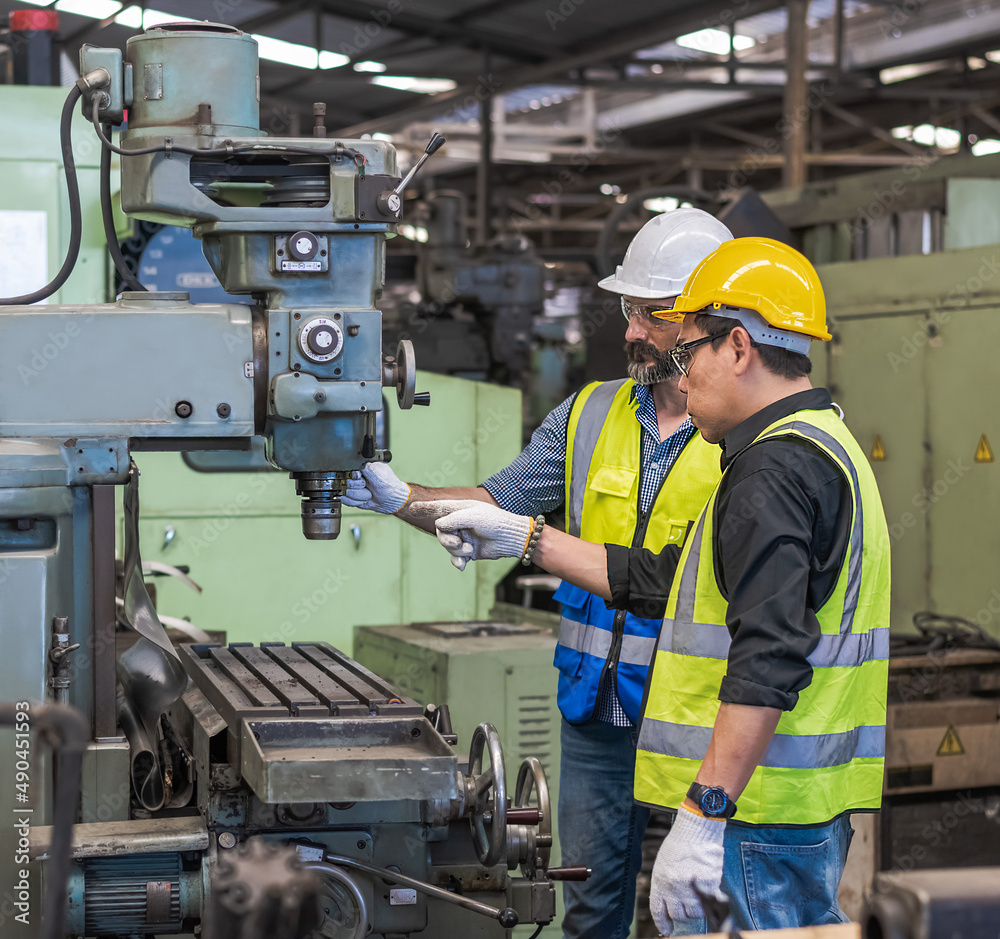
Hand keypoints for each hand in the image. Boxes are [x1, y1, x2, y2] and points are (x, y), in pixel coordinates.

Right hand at [341, 463, 410, 513]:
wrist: (390, 500)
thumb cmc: (387, 484)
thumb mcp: (377, 472)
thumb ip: (364, 466)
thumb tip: (353, 463)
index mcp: (360, 466)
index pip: (346, 468)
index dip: (354, 475)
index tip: (360, 477)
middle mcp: (354, 476)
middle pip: (345, 481)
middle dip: (358, 486)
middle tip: (368, 486)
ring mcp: (351, 487)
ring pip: (346, 492)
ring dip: (360, 495)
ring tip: (369, 494)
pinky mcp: (350, 496)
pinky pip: (346, 500)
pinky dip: (357, 502)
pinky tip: (365, 499)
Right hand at [408, 501, 531, 570]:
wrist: (511, 538)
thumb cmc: (495, 522)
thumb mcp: (473, 516)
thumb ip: (453, 519)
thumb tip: (438, 525)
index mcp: (461, 509)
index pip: (439, 508)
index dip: (425, 507)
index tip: (411, 506)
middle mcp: (460, 523)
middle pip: (441, 532)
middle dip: (447, 540)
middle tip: (459, 542)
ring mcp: (464, 537)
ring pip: (448, 546)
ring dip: (457, 550)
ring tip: (469, 550)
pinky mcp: (470, 550)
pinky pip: (456, 558)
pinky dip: (458, 561)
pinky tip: (462, 565)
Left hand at [649, 806, 725, 935]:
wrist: (696, 831)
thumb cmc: (679, 844)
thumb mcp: (663, 864)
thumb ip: (665, 884)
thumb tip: (668, 902)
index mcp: (660, 881)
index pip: (658, 911)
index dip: (663, 924)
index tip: (667, 930)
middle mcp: (674, 888)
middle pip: (678, 915)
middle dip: (681, 914)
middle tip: (686, 907)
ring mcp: (692, 888)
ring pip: (694, 913)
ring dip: (695, 908)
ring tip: (696, 896)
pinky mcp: (708, 886)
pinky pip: (708, 903)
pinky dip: (707, 901)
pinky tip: (706, 891)